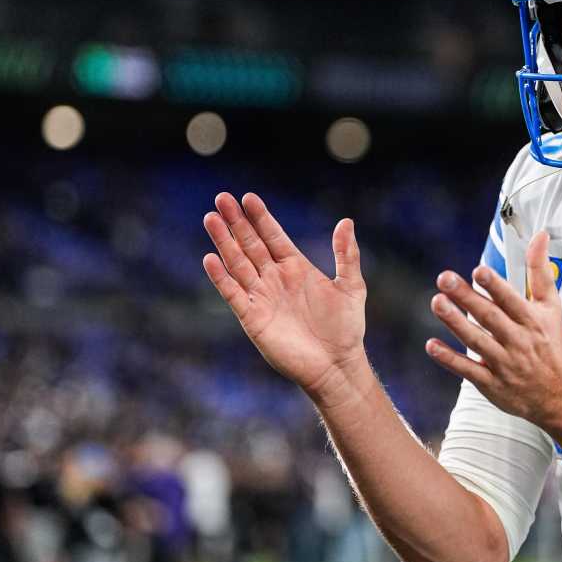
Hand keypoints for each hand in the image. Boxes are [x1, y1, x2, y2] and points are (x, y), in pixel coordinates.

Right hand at [201, 192, 368, 399]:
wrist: (336, 365)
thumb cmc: (346, 328)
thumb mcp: (351, 286)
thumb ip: (346, 255)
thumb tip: (347, 222)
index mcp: (296, 267)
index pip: (273, 236)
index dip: (261, 217)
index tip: (248, 197)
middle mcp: (275, 279)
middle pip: (251, 244)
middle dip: (236, 222)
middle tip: (221, 198)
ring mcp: (262, 297)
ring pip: (238, 263)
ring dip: (224, 242)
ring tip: (211, 218)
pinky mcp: (253, 318)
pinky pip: (233, 294)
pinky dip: (221, 277)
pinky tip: (211, 258)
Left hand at [426, 231, 561, 428]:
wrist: (560, 395)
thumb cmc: (552, 345)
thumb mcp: (551, 307)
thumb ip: (541, 271)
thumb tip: (540, 236)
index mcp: (533, 321)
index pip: (512, 301)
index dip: (495, 286)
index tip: (478, 271)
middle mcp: (518, 342)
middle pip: (490, 318)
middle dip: (467, 298)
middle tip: (445, 278)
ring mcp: (504, 364)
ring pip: (476, 341)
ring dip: (455, 322)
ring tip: (437, 302)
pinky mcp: (491, 383)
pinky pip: (468, 370)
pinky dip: (449, 359)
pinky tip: (431, 345)